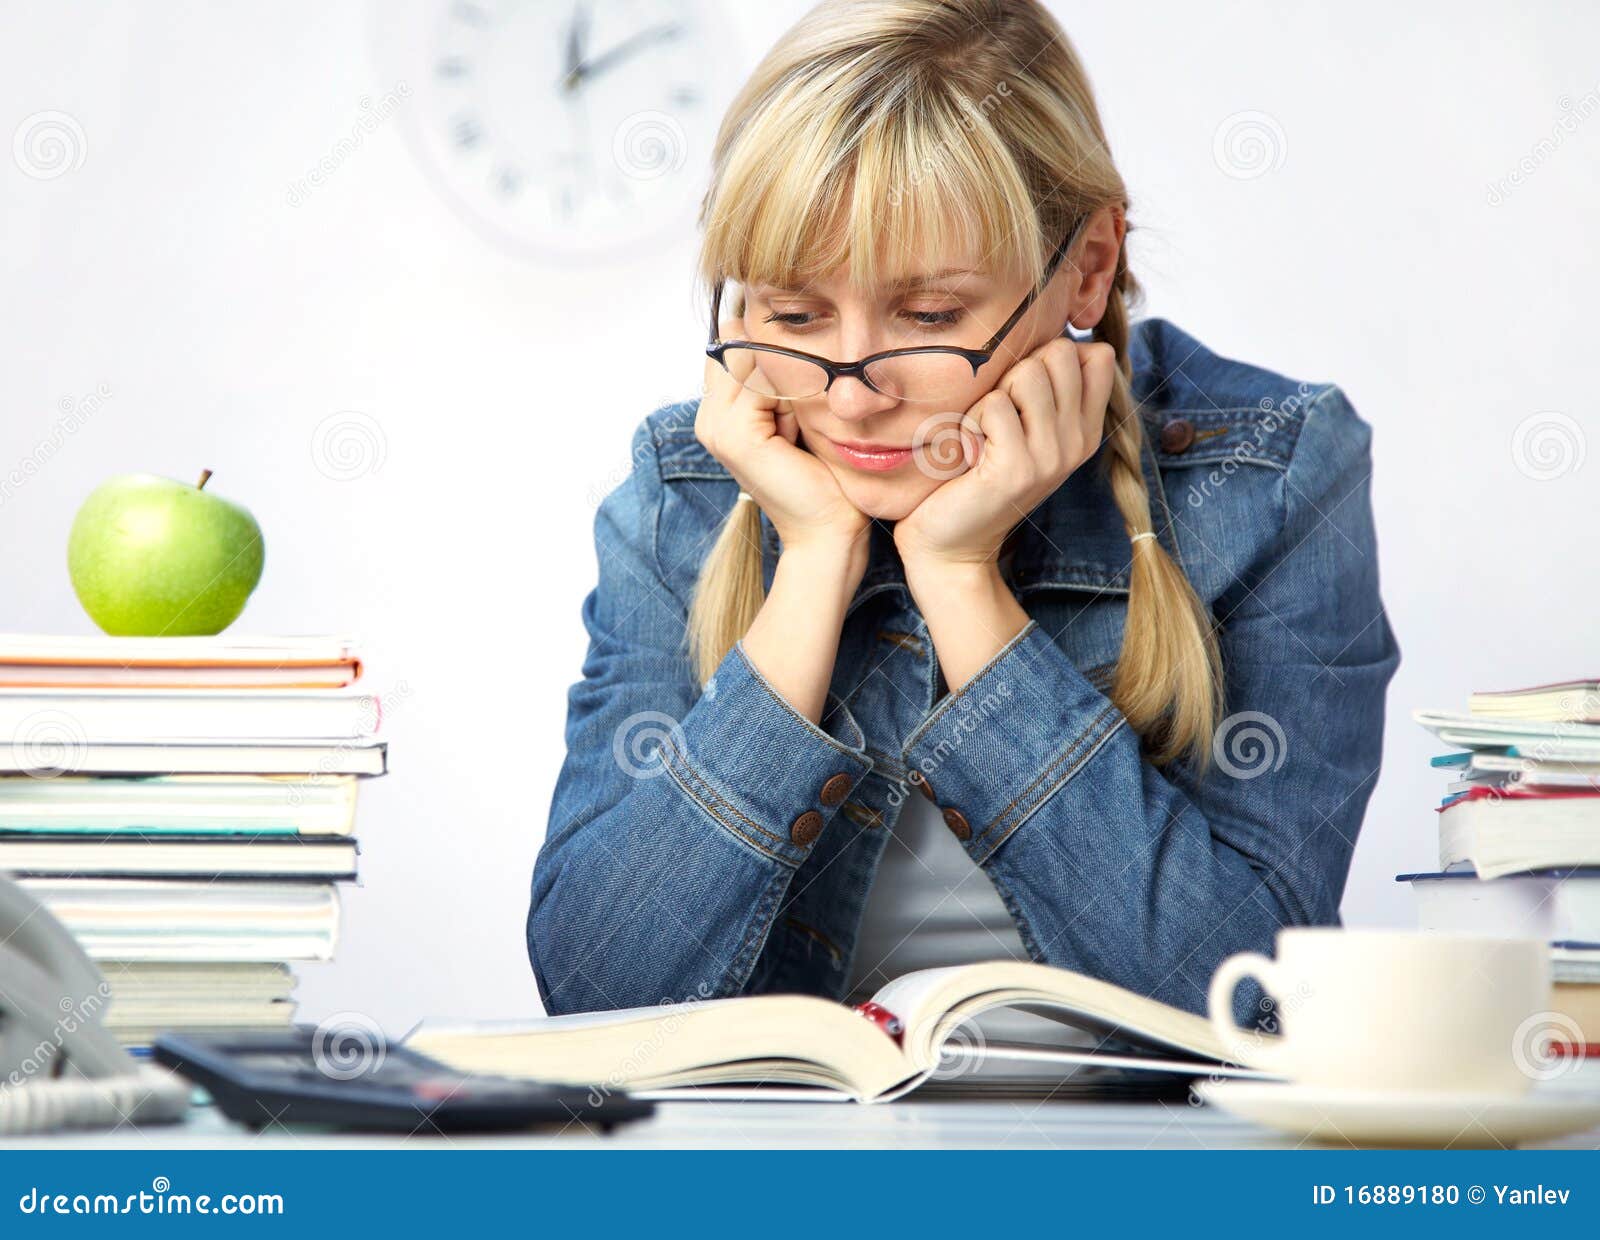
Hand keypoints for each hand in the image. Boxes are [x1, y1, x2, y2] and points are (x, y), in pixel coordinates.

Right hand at [696, 332, 869, 557]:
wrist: (829, 531)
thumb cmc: (826, 477)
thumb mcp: (800, 415)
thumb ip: (782, 379)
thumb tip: (785, 330)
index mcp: (720, 412)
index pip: (736, 343)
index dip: (772, 350)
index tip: (799, 390)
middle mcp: (709, 417)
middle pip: (739, 344)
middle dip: (778, 361)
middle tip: (800, 411)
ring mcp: (716, 427)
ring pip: (752, 359)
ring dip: (788, 380)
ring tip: (799, 425)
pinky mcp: (734, 436)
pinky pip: (764, 382)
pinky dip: (793, 397)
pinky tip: (799, 434)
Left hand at [893, 338, 1115, 574]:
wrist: (948, 545)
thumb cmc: (972, 476)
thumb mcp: (1020, 430)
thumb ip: (1043, 388)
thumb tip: (1062, 334)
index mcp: (1085, 430)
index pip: (1095, 354)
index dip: (1050, 357)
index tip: (1021, 395)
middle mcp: (1078, 442)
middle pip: (1058, 352)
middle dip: (1016, 371)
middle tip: (996, 417)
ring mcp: (1052, 456)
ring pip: (1026, 372)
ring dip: (991, 395)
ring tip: (982, 434)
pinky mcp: (1018, 468)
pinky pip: (992, 405)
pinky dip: (968, 423)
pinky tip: (967, 455)